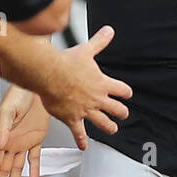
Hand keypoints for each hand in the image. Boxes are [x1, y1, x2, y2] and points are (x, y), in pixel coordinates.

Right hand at [0, 86, 49, 176]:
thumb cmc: (18, 95)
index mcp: (1, 135)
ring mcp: (22, 142)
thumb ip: (3, 128)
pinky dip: (35, 168)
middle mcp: (10, 141)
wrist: (38, 88)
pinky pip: (34, 157)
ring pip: (17, 166)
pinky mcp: (36, 139)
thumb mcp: (8, 110)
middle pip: (4, 166)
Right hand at [36, 25, 130, 147]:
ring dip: (109, 127)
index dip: (125, 92)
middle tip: (123, 114)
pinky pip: (79, 132)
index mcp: (103, 83)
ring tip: (112, 129)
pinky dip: (81, 140)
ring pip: (103, 123)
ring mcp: (86, 110)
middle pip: (117, 109)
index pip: (122, 90)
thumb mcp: (87, 50)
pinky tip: (83, 146)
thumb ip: (99, 42)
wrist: (50, 75)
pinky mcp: (72, 118)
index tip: (127, 94)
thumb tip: (109, 30)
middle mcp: (97, 99)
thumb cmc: (66, 63)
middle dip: (121, 112)